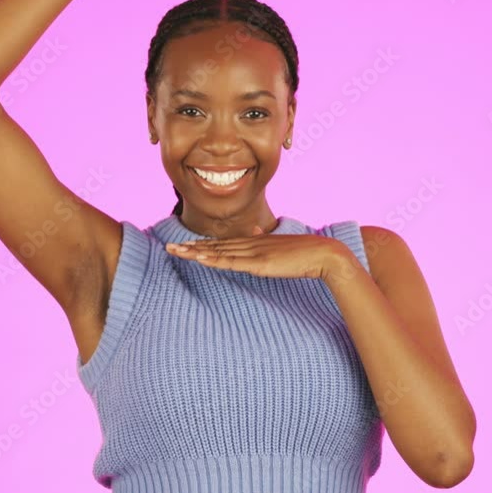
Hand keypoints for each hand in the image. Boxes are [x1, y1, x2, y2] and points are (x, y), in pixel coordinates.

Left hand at [165, 224, 346, 278]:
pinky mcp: (259, 263)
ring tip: (175, 252)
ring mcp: (253, 252)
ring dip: (195, 253)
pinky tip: (199, 259)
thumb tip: (254, 229)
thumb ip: (265, 238)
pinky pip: (230, 262)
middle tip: (168, 247)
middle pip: (214, 246)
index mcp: (255, 241)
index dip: (202, 244)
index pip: (223, 244)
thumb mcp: (280, 244)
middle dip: (191, 247)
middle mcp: (250, 244)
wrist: (322, 254)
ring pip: (218, 253)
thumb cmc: (305, 252)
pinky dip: (213, 260)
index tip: (185, 245)